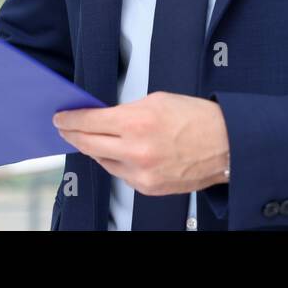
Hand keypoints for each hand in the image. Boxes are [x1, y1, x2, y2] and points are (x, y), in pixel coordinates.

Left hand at [52, 91, 229, 195]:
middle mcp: (136, 151)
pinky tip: (119, 152)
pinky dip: (117, 161)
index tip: (61, 117)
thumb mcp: (157, 100)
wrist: (226, 145)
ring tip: (93, 138)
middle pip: (88, 144)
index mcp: (137, 122)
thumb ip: (127, 110)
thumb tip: (105, 116)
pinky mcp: (147, 187)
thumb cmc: (199, 119)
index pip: (88, 122)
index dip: (70, 119)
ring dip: (95, 148)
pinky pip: (120, 173)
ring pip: (102, 161)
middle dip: (73, 134)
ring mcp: (140, 173)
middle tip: (66, 127)